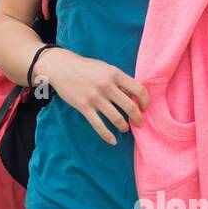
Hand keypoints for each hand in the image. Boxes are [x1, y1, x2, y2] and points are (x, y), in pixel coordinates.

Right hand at [33, 48, 149, 145]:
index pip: (138, 89)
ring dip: (124, 126)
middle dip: (137, 118)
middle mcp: (106, 86)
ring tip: (125, 128)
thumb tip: (133, 95)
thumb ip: (119, 80)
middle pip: (130, 107)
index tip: (144, 107)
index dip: (145, 101)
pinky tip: (112, 141)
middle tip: (139, 123)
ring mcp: (95, 97)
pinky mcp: (84, 107)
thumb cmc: (86, 68)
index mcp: (114, 74)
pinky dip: (107, 136)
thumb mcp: (105, 68)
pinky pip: (99, 126)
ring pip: (116, 118)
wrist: (62, 67)